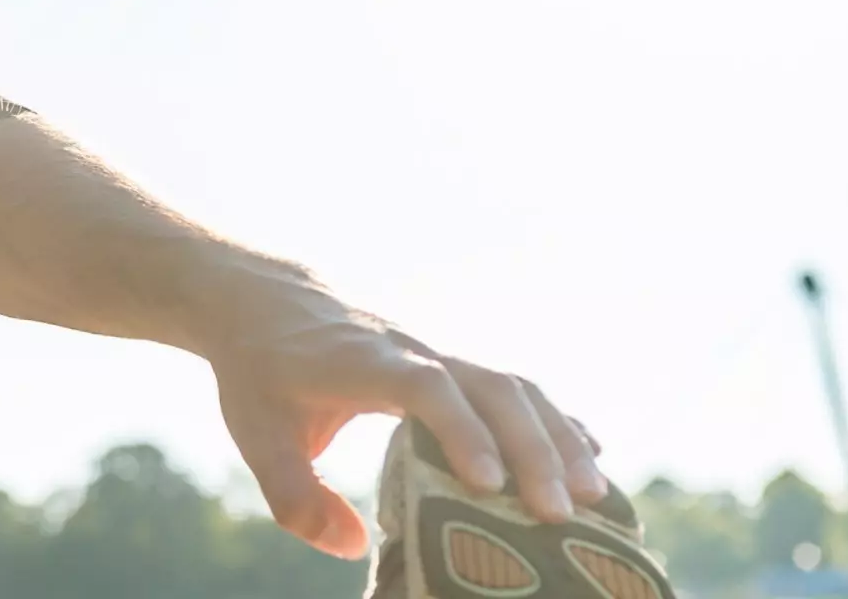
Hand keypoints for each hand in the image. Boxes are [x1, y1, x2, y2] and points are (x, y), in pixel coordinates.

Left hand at [211, 305, 608, 559]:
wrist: (266, 299)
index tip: (488, 483)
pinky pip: (516, 388)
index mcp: (364, 363)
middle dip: (531, 449)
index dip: (462, 430)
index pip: (425, 386)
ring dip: (556, 437)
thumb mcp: (255, 433)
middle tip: (559, 514)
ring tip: (592, 498)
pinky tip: (591, 456)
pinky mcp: (452, 365)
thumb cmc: (262, 370)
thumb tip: (350, 548)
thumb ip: (295, 495)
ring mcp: (439, 354)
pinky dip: (555, 419)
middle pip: (489, 387)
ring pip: (514, 385)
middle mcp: (413, 351)